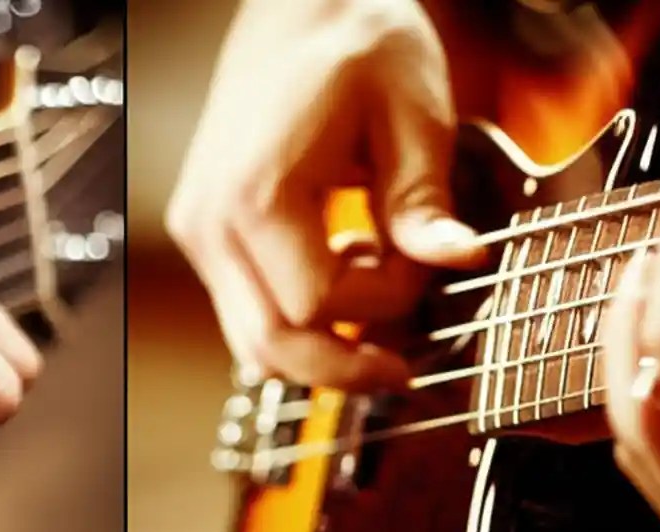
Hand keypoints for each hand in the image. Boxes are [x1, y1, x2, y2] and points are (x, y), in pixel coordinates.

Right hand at [165, 0, 486, 390]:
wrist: (297, 2)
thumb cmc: (350, 37)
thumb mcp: (411, 112)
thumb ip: (425, 201)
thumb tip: (459, 262)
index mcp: (256, 192)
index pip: (319, 302)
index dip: (386, 301)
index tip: (428, 267)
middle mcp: (212, 219)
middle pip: (270, 344)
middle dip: (343, 367)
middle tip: (400, 367)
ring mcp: (201, 228)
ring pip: (250, 340)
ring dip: (317, 348)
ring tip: (373, 314)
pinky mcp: (206, 229)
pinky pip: (244, 308)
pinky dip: (293, 319)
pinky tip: (338, 281)